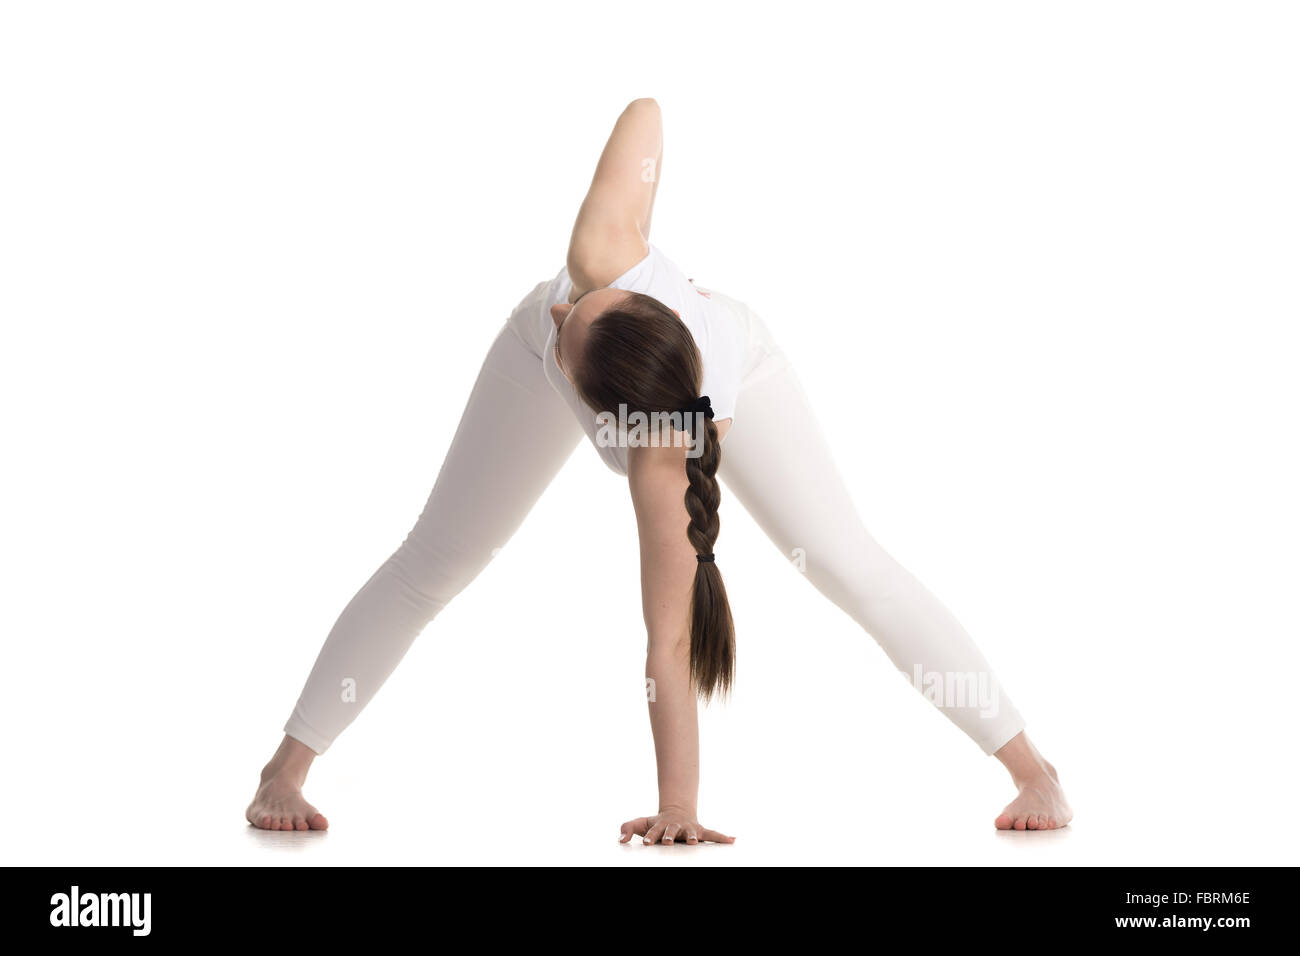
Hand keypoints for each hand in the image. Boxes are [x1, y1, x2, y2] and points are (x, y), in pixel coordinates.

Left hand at [619, 807, 734, 844]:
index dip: (652, 837)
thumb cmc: (656, 822)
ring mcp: (688, 829)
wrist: (676, 811)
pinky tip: (733, 840)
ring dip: (693, 838)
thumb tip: (620, 840)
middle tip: (668, 842)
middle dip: (670, 836)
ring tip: (694, 842)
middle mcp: (675, 827)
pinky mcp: (700, 831)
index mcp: (661, 825)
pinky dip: (723, 837)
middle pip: (672, 831)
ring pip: (692, 833)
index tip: (648, 843)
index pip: (654, 832)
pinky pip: (713, 834)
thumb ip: (627, 828)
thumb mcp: (640, 823)